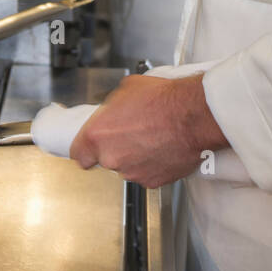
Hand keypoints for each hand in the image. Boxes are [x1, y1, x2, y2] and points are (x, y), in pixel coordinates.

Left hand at [70, 74, 228, 187]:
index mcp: (98, 135)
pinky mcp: (153, 181)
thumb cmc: (164, 100)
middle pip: (106, 159)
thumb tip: (115, 109)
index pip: (78, 154)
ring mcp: (133, 172)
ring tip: (151, 137)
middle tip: (132, 133)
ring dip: (135, 156)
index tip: (90, 147)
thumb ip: (113, 107)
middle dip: (117, 148)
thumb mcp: (127, 88)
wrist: (193, 116)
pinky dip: (153, 164)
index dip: (85, 150)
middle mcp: (112, 158)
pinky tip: (162, 148)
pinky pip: (147, 173)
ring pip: (127, 167)